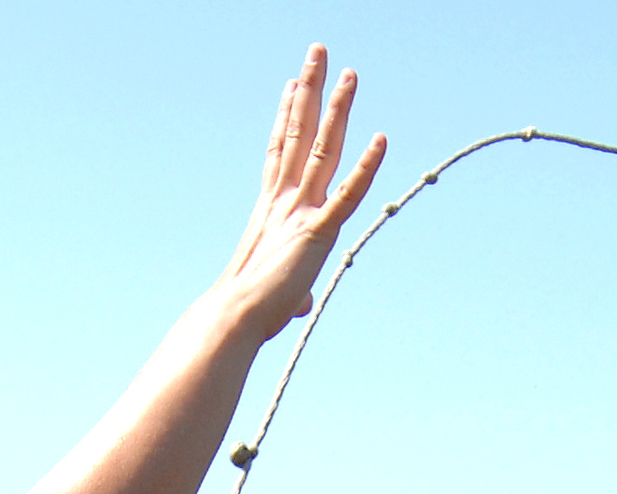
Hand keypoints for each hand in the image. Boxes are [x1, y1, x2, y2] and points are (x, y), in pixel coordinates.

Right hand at [212, 47, 386, 344]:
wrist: (235, 318)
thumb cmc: (250, 312)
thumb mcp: (279, 293)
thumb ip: (295, 290)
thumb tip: (300, 303)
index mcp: (272, 208)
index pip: (281, 150)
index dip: (287, 114)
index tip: (292, 84)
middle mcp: (285, 200)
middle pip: (301, 132)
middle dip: (311, 90)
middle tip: (318, 52)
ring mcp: (301, 211)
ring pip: (323, 148)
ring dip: (338, 109)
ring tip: (349, 73)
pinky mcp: (318, 231)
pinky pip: (347, 193)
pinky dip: (366, 167)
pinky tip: (381, 139)